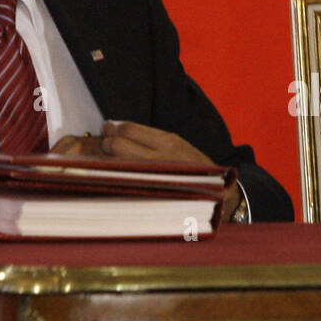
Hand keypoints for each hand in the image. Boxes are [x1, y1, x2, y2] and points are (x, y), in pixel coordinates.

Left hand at [99, 120, 241, 220]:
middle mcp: (160, 157)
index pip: (129, 129)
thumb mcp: (178, 145)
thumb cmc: (193, 166)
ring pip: (116, 163)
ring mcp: (153, 176)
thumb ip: (152, 138)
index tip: (107, 128)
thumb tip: (120, 130)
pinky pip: (123, 180)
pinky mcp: (150, 192)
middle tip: (103, 143)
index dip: (113, 128)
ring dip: (106, 160)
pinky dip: (113, 176)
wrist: (217, 191)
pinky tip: (112, 174)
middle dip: (105, 143)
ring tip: (106, 159)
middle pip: (118, 145)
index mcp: (168, 141)